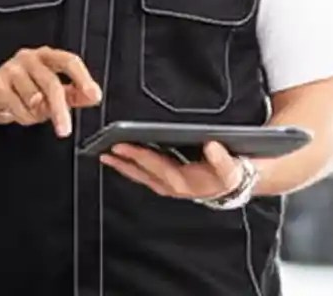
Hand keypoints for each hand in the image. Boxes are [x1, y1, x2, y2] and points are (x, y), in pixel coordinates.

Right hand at [0, 47, 102, 136]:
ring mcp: (13, 69)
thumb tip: (92, 97)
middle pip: (52, 83)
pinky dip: (22, 117)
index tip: (93, 96)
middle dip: (60, 110)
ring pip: (34, 100)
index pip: (70, 62)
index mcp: (47, 57)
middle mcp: (30, 58)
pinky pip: (18, 108)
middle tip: (65, 129)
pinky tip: (18, 111)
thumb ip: (73, 94)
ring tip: (30, 111)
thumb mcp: (50, 91)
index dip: (83, 78)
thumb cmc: (21, 89)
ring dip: (35, 115)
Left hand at [99, 141, 242, 199]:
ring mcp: (166, 185)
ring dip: (122, 165)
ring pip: (139, 175)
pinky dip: (132, 167)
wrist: (230, 188)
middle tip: (102, 150)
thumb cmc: (227, 176)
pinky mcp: (166, 183)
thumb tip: (211, 146)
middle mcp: (170, 185)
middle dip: (121, 161)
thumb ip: (222, 160)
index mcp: (181, 181)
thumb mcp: (229, 169)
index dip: (136, 154)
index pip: (153, 164)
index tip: (120, 145)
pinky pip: (144, 175)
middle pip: (140, 172)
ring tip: (106, 155)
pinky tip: (123, 160)